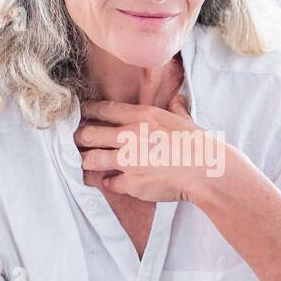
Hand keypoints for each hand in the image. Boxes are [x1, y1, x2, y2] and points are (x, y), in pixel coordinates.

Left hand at [74, 93, 225, 202]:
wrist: (206, 170)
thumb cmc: (199, 144)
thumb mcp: (185, 119)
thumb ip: (176, 108)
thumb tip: (177, 98)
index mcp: (143, 117)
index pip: (105, 110)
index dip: (88, 110)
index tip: (79, 112)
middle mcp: (130, 136)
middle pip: (90, 133)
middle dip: (79, 137)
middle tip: (75, 140)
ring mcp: (128, 160)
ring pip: (92, 159)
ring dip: (86, 160)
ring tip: (84, 161)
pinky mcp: (131, 182)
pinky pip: (109, 182)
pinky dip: (108, 182)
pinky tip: (109, 181)